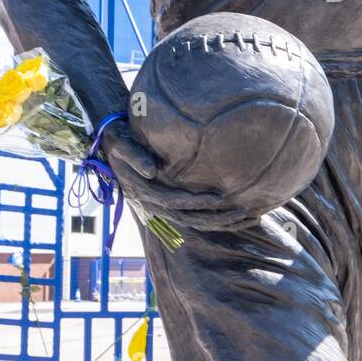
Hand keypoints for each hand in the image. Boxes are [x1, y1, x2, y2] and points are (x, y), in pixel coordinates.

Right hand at [101, 121, 254, 232]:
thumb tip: (151, 170)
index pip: (174, 202)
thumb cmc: (119, 138)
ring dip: (222, 222)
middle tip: (244, 213)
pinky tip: (238, 214)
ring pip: (196, 221)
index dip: (196, 202)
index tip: (218, 198)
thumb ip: (134, 156)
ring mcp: (163, 205)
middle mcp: (155, 204)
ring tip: (249, 217)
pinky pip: (196, 215)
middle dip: (217, 218)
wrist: (112, 142)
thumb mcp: (121, 143)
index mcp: (145, 192)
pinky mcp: (171, 202)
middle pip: (190, 218)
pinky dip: (216, 217)